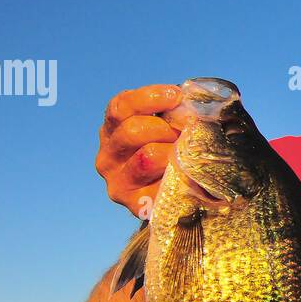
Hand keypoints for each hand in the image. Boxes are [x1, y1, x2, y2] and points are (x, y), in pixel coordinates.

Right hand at [96, 85, 187, 216]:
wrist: (177, 194)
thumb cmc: (172, 150)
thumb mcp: (166, 125)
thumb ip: (173, 111)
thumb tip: (194, 100)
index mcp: (111, 130)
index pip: (120, 106)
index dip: (150, 97)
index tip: (177, 96)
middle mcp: (107, 157)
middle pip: (133, 131)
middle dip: (167, 128)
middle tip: (186, 132)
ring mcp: (118, 184)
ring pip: (147, 157)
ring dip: (174, 151)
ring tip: (187, 153)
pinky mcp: (136, 205)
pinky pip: (161, 185)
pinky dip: (180, 176)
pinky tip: (189, 174)